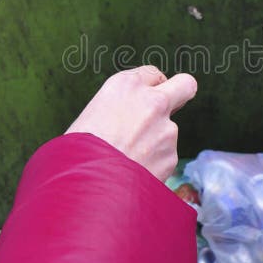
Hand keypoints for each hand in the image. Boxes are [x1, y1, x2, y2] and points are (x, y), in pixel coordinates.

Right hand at [66, 66, 197, 181]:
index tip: (142, 101)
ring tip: (124, 160)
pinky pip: (165, 157)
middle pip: (185, 85)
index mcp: (125, 85)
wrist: (84, 188)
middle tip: (170, 107)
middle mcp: (152, 101)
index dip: (149, 89)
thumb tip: (132, 116)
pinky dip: (152, 165)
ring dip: (154, 143)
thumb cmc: (77, 151)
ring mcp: (166, 128)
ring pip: (169, 130)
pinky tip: (131, 173)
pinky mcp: (172, 155)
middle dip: (181, 94)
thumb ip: (120, 107)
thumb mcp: (92, 114)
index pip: (153, 75)